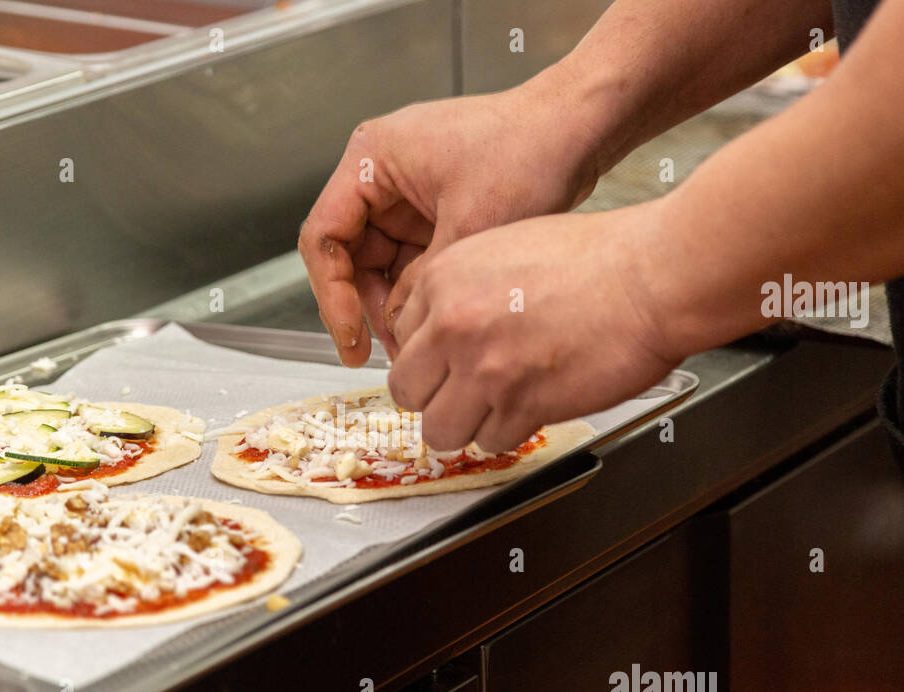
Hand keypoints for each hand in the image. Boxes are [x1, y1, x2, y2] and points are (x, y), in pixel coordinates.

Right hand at [298, 78, 602, 366]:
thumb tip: (398, 330)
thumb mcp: (468, 227)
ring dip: (394, 305)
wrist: (580, 128)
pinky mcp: (435, 212)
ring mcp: (408, 195)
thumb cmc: (529, 148)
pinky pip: (411, 262)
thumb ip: (422, 283)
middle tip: (384, 352)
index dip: (331, 295)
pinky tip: (433, 324)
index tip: (349, 337)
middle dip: (366, 307)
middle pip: (349, 257)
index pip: (323, 237)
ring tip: (413, 345)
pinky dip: (419, 294)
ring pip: (381, 266)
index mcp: (372, 159)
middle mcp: (382, 175)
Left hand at [387, 206, 680, 451]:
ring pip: (440, 430)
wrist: (649, 277)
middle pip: (407, 393)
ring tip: (496, 407)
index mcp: (442, 279)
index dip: (427, 358)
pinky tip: (533, 404)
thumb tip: (441, 331)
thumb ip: (462, 290)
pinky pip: (491, 441)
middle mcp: (453, 325)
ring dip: (467, 425)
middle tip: (462, 394)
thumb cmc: (596, 258)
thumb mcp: (504, 248)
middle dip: (434, 398)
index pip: (399, 341)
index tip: (445, 364)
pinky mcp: (521, 404)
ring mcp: (484, 369)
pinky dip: (510, 431)